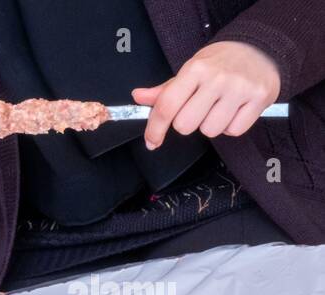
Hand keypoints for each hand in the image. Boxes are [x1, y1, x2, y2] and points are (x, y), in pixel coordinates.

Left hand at [133, 40, 280, 149]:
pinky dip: (231, 126)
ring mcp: (240, 88)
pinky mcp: (259, 98)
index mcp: (195, 69)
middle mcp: (217, 78)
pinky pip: (234, 131)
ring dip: (210, 125)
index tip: (152, 141)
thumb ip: (165, 90)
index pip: (166, 106)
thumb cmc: (220, 62)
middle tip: (198, 108)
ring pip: (210, 131)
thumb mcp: (191, 70)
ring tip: (219, 106)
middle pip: (185, 125)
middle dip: (187, 123)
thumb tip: (138, 97)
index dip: (155, 129)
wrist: (261, 47)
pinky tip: (235, 109)